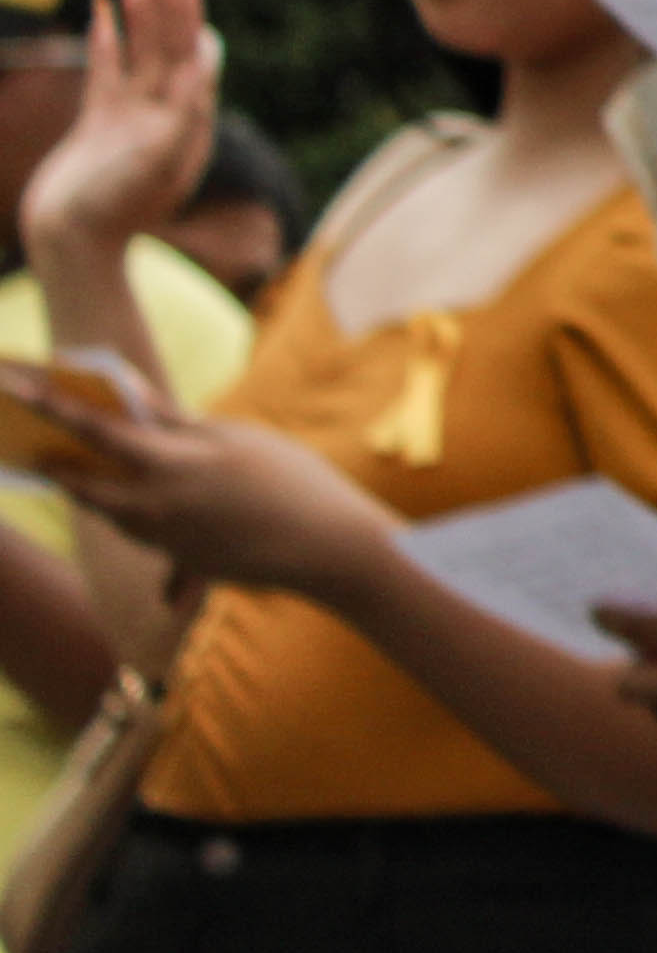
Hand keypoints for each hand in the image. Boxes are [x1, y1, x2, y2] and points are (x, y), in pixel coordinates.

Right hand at [22, 0, 219, 270]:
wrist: (70, 242)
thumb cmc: (113, 209)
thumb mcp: (157, 162)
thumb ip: (182, 112)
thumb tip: (206, 59)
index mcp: (187, 115)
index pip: (192, 42)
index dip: (188, 0)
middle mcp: (166, 110)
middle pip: (172, 35)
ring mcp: (132, 113)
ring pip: (141, 46)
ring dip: (143, 6)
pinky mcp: (100, 122)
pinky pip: (108, 68)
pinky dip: (108, 36)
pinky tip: (103, 6)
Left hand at [61, 407, 391, 600]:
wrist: (330, 549)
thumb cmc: (293, 482)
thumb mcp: (237, 438)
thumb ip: (178, 420)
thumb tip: (134, 395)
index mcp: (173, 464)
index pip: (97, 430)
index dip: (55, 408)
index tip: (20, 391)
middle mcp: (157, 505)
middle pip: (86, 486)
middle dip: (61, 467)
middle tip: (43, 449)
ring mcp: (166, 539)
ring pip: (110, 513)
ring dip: (94, 492)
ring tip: (85, 472)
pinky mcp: (181, 561)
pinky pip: (141, 534)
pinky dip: (130, 514)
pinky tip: (144, 504)